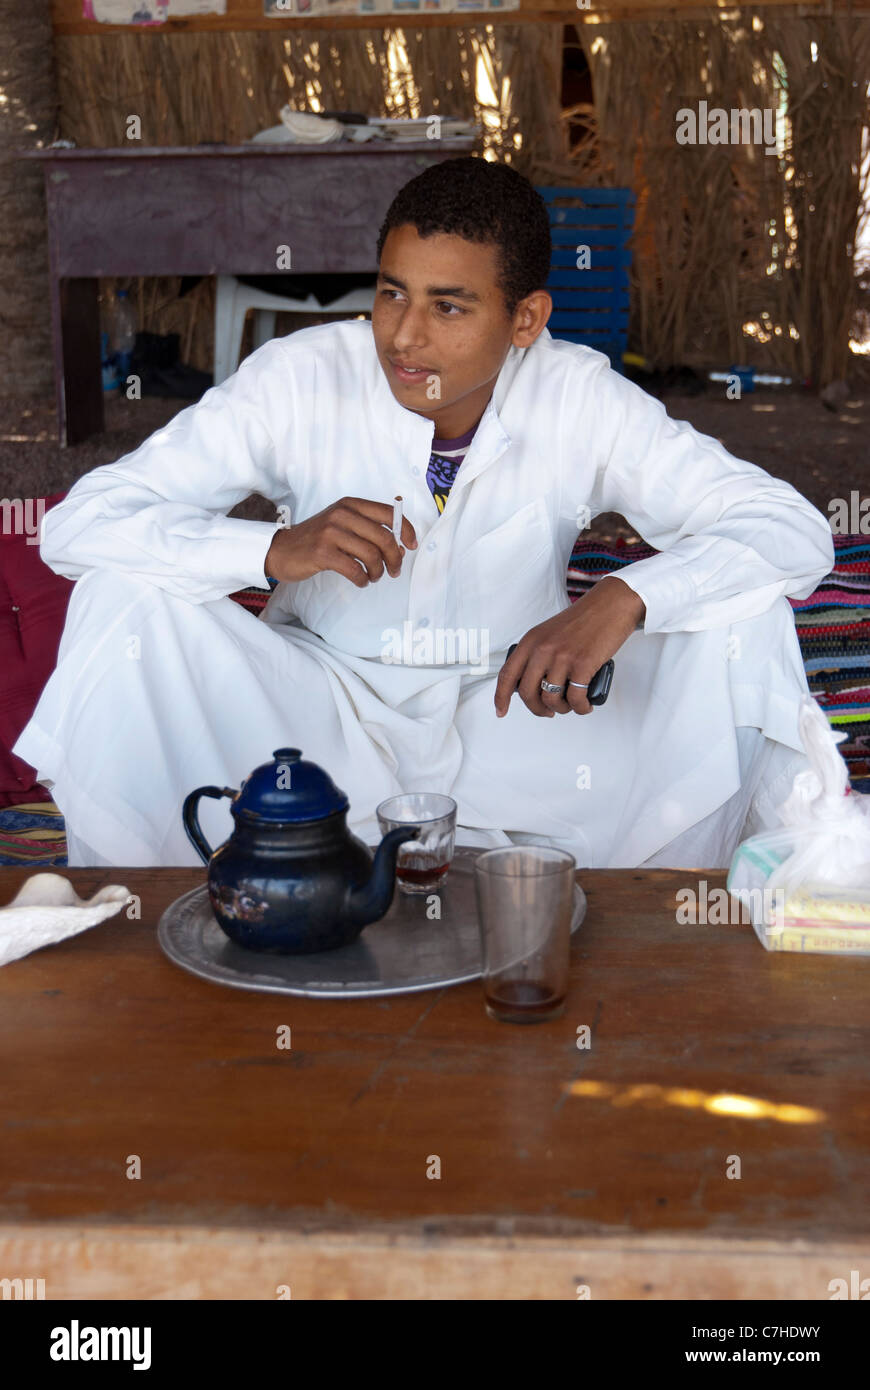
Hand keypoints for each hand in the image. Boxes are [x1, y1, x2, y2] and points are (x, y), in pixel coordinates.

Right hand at [265, 497, 417, 585]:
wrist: (281, 550)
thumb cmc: (317, 540)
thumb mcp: (342, 525)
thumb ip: (368, 531)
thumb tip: (400, 548)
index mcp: (350, 505)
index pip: (390, 513)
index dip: (406, 530)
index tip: (411, 546)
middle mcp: (341, 514)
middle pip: (384, 537)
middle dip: (395, 558)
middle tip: (394, 571)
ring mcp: (330, 532)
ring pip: (371, 554)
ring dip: (378, 571)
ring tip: (373, 577)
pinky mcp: (322, 552)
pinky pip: (354, 569)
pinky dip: (362, 579)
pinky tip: (360, 581)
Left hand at [494, 576, 644, 717]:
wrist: (611, 605)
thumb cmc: (584, 619)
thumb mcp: (550, 632)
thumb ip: (538, 653)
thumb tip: (534, 682)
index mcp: (531, 640)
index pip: (507, 674)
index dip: (500, 697)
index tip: (501, 711)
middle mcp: (542, 649)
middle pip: (527, 693)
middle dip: (537, 709)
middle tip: (547, 711)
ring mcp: (561, 657)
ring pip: (551, 699)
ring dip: (560, 709)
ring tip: (569, 705)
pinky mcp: (582, 665)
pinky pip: (575, 699)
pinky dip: (580, 708)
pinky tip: (584, 705)